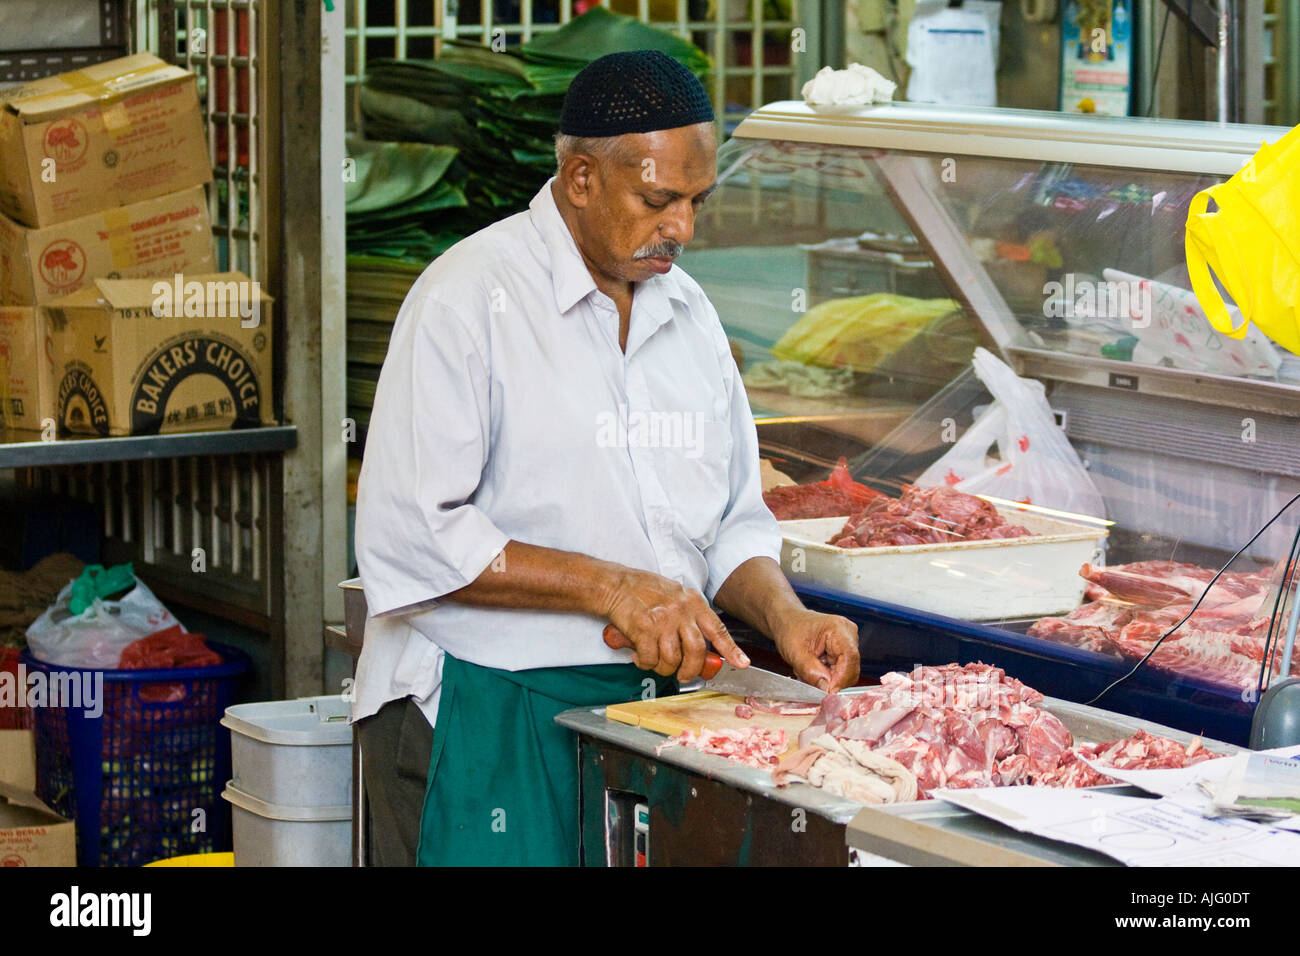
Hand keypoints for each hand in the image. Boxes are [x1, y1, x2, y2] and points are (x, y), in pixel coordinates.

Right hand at [597, 567, 749, 680]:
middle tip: (684, 675)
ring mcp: (662, 621)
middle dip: (691, 670)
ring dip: (664, 668)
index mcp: (693, 602)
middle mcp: (681, 611)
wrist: (616, 585)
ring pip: (672, 659)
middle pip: (696, 651)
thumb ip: (690, 615)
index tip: (742, 663)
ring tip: (657, 662)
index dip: (731, 649)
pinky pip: (651, 659)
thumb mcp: (676, 595)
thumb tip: (701, 642)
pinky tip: (641, 657)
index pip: (717, 629)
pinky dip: (646, 663)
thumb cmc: (644, 590)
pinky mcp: (644, 630)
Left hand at [770, 609, 859, 692]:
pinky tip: (814, 667)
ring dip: (828, 678)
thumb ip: (811, 671)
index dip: (841, 678)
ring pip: (846, 672)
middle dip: (832, 680)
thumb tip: (827, 689)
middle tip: (811, 679)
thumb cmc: (790, 629)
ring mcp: (848, 642)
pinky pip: (841, 671)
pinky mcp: (844, 650)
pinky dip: (828, 674)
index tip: (829, 692)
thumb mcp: (795, 653)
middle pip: (851, 667)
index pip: (849, 657)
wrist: (787, 621)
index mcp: (839, 628)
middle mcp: (849, 634)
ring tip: (810, 669)